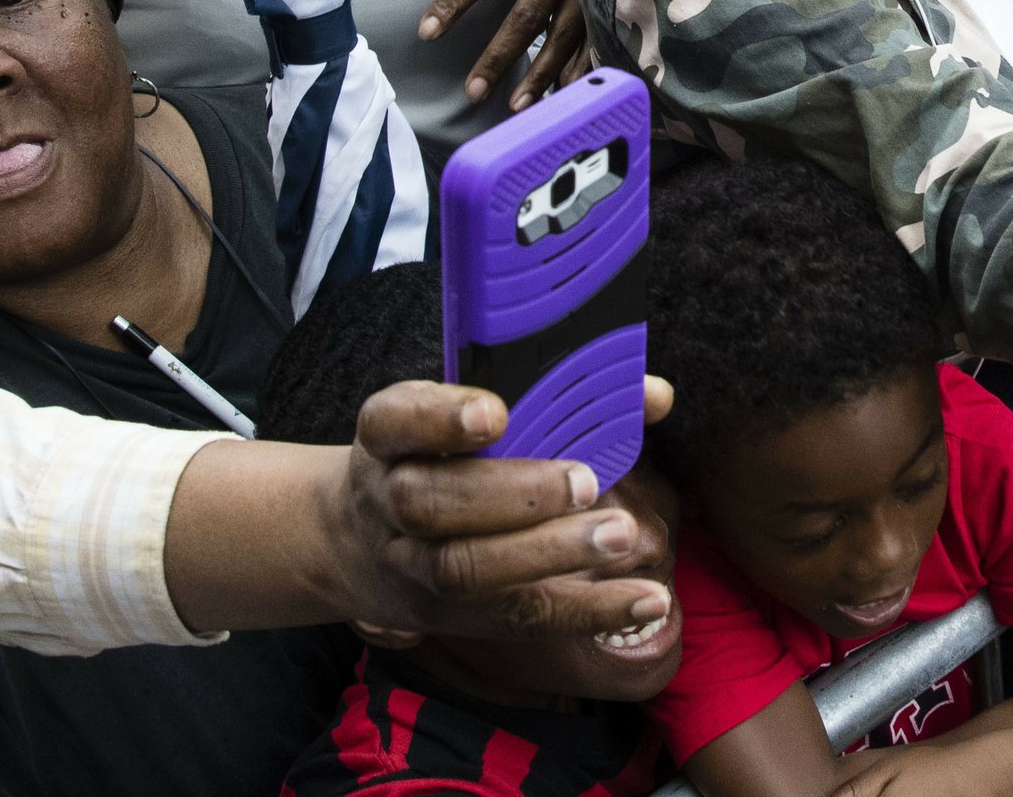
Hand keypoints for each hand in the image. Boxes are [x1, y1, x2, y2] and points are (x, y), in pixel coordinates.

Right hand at [337, 377, 674, 638]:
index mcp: (387, 438)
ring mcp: (413, 567)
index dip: (440, 418)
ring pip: (463, 569)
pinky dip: (589, 611)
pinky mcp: (455, 617)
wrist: (360, 546)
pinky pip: (518, 618)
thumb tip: (652, 394)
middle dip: (511, 494)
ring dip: (547, 553)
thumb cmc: (439, 460)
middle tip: (584, 482)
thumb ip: (550, 398)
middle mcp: (387, 502)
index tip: (496, 413)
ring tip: (619, 535)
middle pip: (429, 503)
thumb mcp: (461, 417)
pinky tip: (647, 601)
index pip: (395, 420)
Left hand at [422, 0, 590, 111]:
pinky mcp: (607, 1)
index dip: (455, 2)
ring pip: (562, 37)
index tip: (427, 32)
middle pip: (525, 16)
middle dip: (499, 56)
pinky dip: (580, 70)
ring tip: (517, 105)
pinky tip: (566, 94)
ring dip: (540, 73)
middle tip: (474, 91)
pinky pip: (593, 42)